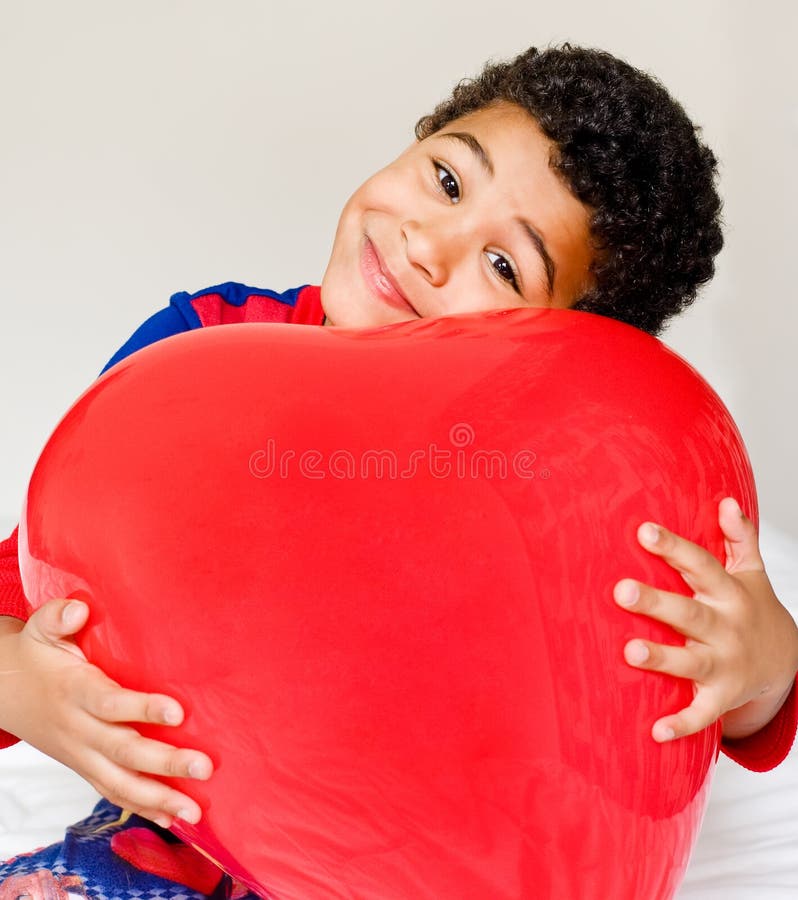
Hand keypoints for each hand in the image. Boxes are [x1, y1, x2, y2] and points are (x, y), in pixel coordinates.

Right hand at [0, 599, 212, 826]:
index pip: (110, 703)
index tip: (178, 712)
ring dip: (158, 798)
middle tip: (203, 767)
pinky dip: (142, 808)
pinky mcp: (84, 766)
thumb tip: (77, 610)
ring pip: (119, 782)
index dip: (142, 708)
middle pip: (123, 750)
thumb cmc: (34, 656)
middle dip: (165, 762)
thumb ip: (58, 617)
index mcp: (73, 691)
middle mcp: (78, 729)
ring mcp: (80, 754)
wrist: (1, 691)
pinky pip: (112, 792)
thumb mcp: (40, 630)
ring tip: (195, 811)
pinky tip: (172, 820)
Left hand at [613, 497, 797, 742]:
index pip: (701, 566)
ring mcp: (725, 665)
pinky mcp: (722, 697)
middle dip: (656, 603)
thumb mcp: (750, 573)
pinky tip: (655, 731)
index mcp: (730, 594)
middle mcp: (726, 628)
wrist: (785, 663)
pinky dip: (681, 724)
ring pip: (691, 663)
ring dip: (662, 659)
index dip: (674, 548)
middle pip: (689, 614)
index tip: (643, 531)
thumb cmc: (752, 609)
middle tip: (620, 590)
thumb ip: (739, 538)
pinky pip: (702, 713)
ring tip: (629, 651)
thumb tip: (727, 501)